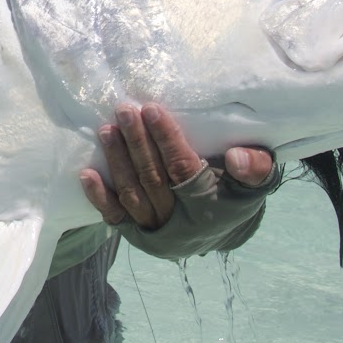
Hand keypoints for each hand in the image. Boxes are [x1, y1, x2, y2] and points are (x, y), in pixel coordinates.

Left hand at [78, 103, 273, 230]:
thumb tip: (238, 157)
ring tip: (108, 129)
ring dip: (118, 161)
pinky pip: (115, 217)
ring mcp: (155, 230)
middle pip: (153, 178)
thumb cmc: (238, 192)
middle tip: (125, 110)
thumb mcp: (256, 180)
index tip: (152, 110)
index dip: (166, 139)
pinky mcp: (137, 233)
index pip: (183, 169)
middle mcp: (179, 222)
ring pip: (133, 193)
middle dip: (137, 143)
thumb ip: (256, 166)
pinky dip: (100, 197)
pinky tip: (86, 174)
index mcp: (209, 206)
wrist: (224, 226)